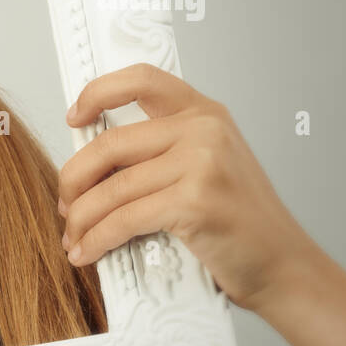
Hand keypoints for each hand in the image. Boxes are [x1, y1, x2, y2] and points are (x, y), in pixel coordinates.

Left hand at [56, 62, 314, 313]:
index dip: (98, 92)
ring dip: (81, 218)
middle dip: (74, 180)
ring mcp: (202, 164)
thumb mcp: (206, 167)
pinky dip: (97, 240)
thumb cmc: (237, 222)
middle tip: (64, 206)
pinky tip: (86, 253)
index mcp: (204, 113)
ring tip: (72, 238)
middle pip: (109, 144)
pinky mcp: (196, 202)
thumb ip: (160, 152)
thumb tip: (88, 161)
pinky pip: (124, 219)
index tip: (73, 118)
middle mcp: (204, 130)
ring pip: (112, 188)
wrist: (282, 265)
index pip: (141, 79)